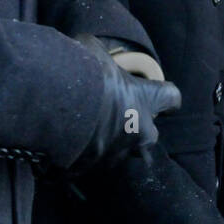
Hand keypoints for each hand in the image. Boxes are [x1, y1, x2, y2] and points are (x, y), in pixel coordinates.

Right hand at [65, 34, 180, 175]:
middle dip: (137, 129)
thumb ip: (101, 56)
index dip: (166, 96)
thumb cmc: (82, 74)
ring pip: (117, 153)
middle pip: (149, 135)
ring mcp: (113, 155)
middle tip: (119, 118)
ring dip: (105, 143)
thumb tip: (92, 53)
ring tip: (84, 130)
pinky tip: (62, 143)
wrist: (52, 108)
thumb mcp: (94, 52)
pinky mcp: (87, 171)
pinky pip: (86, 164)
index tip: (163, 97)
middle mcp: (137, 132)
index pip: (171, 97)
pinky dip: (77, 156)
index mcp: (144, 100)